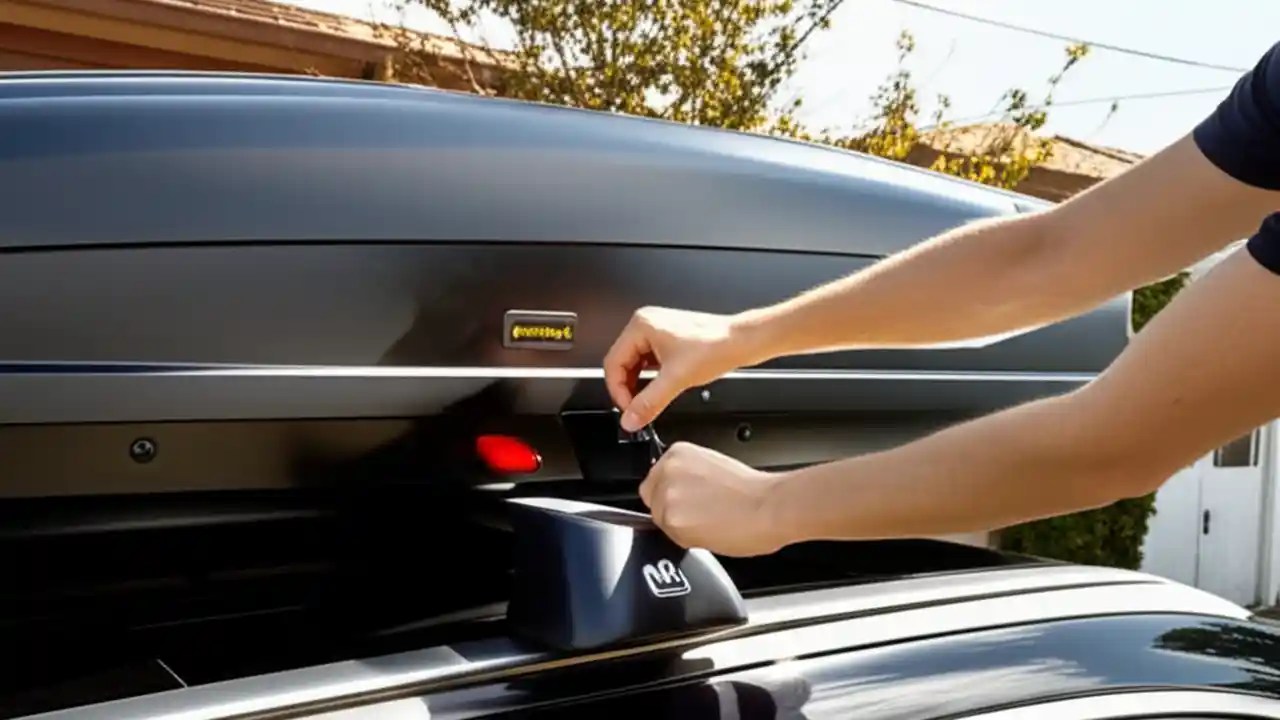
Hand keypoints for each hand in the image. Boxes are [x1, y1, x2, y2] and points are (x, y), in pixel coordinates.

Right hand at [605, 306, 757, 431]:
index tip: (627, 409)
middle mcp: (647, 324)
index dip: (617, 390)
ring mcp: (657, 331)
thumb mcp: (676, 379)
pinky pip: (649, 362)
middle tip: (636, 409)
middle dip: (628, 388)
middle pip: (622, 363)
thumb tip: (630, 418)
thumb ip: (649, 402)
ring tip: (649, 400)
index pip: (613, 362)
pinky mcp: (668, 340)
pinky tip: (660, 389)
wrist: (741, 341)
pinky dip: (651, 378)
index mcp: (641, 325)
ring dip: (640, 384)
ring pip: (635, 364)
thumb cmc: (716, 346)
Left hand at [639, 442, 785, 556]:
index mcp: (677, 453)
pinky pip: (671, 537)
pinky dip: (688, 539)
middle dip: (672, 510)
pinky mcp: (672, 521)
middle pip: (654, 500)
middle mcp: (667, 471)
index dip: (673, 495)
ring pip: (661, 520)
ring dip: (680, 526)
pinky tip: (710, 531)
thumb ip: (687, 476)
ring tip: (710, 522)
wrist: (770, 506)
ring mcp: (667, 496)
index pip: (656, 480)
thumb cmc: (754, 490)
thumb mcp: (711, 467)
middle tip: (701, 514)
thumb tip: (678, 492)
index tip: (689, 501)